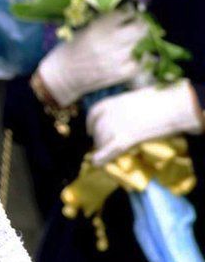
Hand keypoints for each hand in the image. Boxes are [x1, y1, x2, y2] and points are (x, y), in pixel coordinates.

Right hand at [37, 11, 147, 105]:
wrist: (63, 76)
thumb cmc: (71, 49)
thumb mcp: (83, 29)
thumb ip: (104, 22)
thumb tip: (125, 12)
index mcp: (96, 29)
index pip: (123, 14)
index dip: (128, 12)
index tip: (127, 12)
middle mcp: (109, 43)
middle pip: (139, 28)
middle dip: (139, 24)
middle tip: (136, 24)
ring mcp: (116, 60)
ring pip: (140, 45)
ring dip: (136, 42)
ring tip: (128, 42)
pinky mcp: (120, 74)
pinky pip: (139, 62)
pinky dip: (137, 58)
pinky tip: (130, 56)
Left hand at [87, 80, 202, 165]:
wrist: (172, 107)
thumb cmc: (161, 101)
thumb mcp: (138, 98)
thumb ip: (128, 106)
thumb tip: (128, 113)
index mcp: (112, 102)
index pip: (93, 114)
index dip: (90, 124)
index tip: (89, 130)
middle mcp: (109, 114)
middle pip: (97, 130)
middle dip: (100, 139)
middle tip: (107, 145)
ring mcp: (115, 127)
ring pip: (102, 142)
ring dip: (104, 149)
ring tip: (111, 153)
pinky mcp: (124, 139)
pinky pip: (109, 151)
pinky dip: (102, 158)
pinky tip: (97, 163)